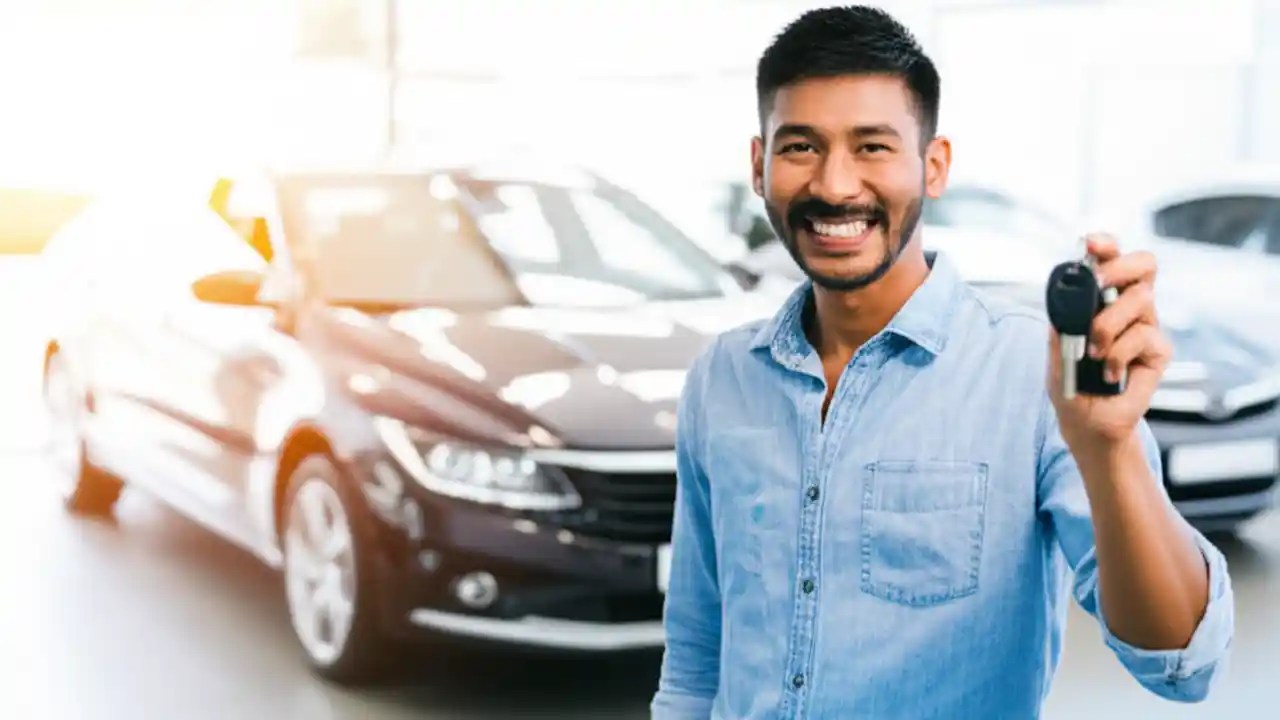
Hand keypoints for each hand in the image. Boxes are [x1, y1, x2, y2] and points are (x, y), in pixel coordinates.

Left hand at [1048, 234, 1172, 449]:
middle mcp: (1130, 305)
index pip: (1111, 259)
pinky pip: (1143, 337)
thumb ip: (1062, 322)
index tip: (1090, 243)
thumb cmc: (1071, 382)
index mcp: (1103, 298)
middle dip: (1118, 268)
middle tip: (1097, 286)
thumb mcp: (1056, 348)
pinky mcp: (1159, 351)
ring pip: (1140, 300)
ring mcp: (1147, 326)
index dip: (1106, 245)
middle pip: (1144, 264)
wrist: (1086, 421)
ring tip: (1093, 352)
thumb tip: (1066, 300)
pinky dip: (1118, 356)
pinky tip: (1109, 374)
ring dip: (1107, 325)